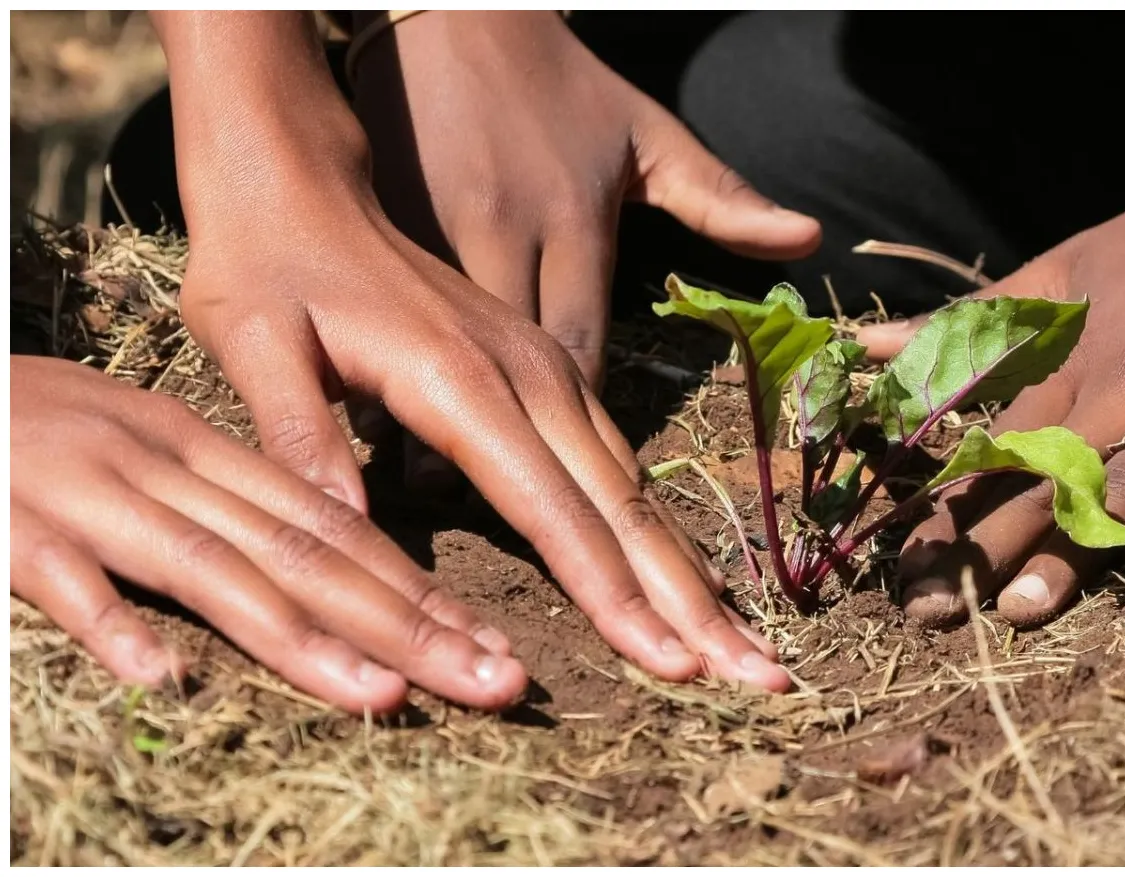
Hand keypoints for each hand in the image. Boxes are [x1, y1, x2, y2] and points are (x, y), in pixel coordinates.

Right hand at [10, 355, 533, 712]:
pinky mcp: (8, 522)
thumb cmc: (49, 427)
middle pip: (305, 555)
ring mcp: (90, 495)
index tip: (496, 646)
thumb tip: (328, 566)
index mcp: (208, 454)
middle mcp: (168, 470)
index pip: (338, 528)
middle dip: (408, 627)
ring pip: (211, 570)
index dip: (421, 592)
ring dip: (301, 640)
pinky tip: (162, 679)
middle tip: (496, 682)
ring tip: (384, 698)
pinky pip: (60, 576)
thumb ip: (233, 507)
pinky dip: (111, 623)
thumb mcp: (153, 450)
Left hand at [154, 9, 787, 692]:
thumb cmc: (267, 261)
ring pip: (629, 481)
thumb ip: (301, 434)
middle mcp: (526, 374)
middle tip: (755, 674)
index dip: (613, 595)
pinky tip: (668, 566)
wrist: (299, 175)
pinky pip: (608, 455)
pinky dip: (644, 522)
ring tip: (732, 641)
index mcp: (461, 380)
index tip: (672, 663)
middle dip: (687, 599)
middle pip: (621, 503)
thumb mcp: (252, 341)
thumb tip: (348, 535)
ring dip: (682, 567)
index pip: (554, 508)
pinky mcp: (538, 366)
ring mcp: (541, 366)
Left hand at [856, 140, 1124, 627]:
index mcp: (1058, 368)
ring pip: (1117, 486)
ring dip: (1071, 549)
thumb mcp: (1043, 280)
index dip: (944, 514)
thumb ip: (962, 325)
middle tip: (936, 612)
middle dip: (985, 552)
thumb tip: (865, 344)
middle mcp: (1110, 392)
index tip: (904, 569)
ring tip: (1020, 608)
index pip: (988, 455)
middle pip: (1037, 484)